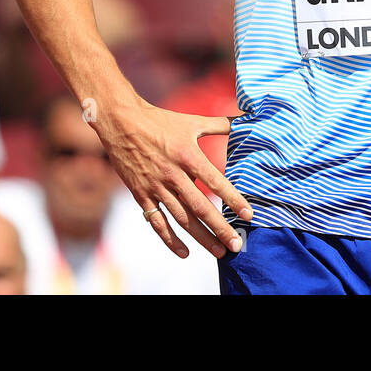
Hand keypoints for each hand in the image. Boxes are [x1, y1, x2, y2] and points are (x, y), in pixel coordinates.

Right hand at [94, 100, 251, 259]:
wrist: (121, 122)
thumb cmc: (161, 121)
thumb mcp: (192, 121)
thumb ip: (220, 124)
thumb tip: (247, 118)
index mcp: (188, 155)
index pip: (216, 181)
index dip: (233, 199)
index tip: (248, 215)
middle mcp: (173, 174)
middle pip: (200, 207)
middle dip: (220, 228)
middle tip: (236, 245)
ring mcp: (156, 186)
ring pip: (181, 218)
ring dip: (201, 237)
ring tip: (219, 251)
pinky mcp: (141, 194)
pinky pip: (157, 221)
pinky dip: (170, 239)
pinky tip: (185, 252)